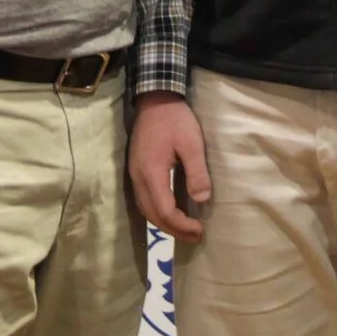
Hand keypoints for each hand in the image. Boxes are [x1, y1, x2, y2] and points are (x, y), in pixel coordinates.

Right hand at [128, 91, 210, 240]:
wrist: (155, 99)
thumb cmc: (175, 120)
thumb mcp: (192, 143)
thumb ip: (197, 172)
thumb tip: (202, 199)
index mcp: (151, 173)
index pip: (164, 210)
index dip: (182, 225)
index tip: (200, 229)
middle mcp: (138, 178)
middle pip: (152, 215)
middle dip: (173, 230)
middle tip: (195, 236)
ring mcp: (134, 174)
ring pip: (145, 209)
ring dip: (164, 223)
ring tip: (184, 228)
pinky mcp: (136, 169)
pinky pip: (144, 199)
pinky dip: (157, 211)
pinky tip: (171, 211)